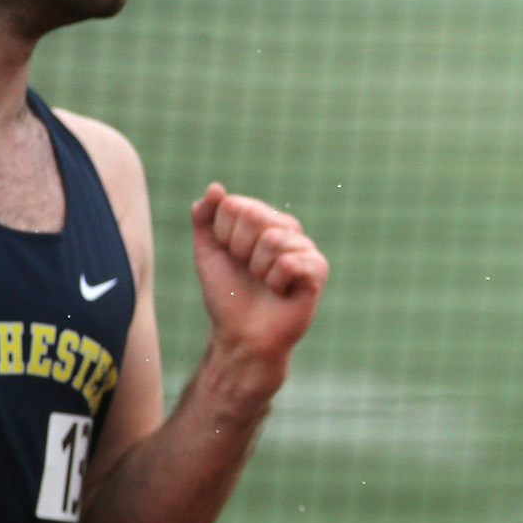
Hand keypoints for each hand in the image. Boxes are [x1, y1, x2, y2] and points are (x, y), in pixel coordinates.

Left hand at [191, 183, 326, 393]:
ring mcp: (305, 248)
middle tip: (247, 270)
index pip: (234, 204)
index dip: (223, 235)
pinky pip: (289, 263)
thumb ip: (205, 217)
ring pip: (271, 240)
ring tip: (265, 283)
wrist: (241, 335)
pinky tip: (281, 292)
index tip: (230, 256)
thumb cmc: (227, 294)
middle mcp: (286, 229)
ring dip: (257, 270)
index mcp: (263, 219)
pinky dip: (275, 282)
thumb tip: (215, 187)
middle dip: (239, 249)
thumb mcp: (207, 251)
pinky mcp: (318, 269)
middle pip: (254, 216)